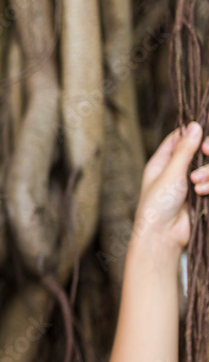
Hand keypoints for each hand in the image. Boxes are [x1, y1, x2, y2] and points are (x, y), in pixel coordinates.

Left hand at [133, 121, 208, 250]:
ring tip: (197, 186)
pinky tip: (202, 193)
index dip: (193, 134)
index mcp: (162, 162)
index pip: (179, 138)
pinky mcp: (201, 194)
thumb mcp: (170, 173)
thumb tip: (194, 125)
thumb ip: (184, 150)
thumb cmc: (157, 205)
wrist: (163, 235)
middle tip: (205, 156)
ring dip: (208, 173)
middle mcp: (176, 170)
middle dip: (205, 155)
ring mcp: (190, 183)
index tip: (202, 138)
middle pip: (200, 151)